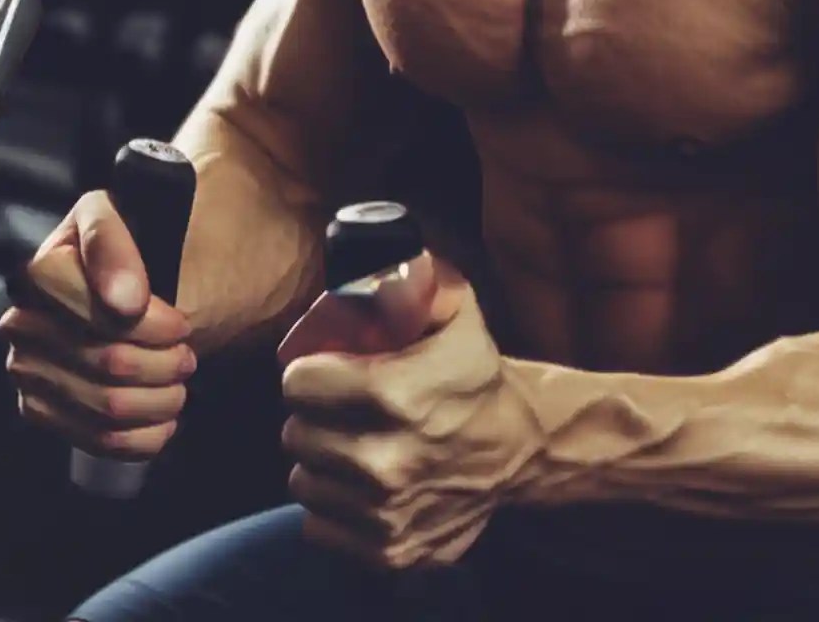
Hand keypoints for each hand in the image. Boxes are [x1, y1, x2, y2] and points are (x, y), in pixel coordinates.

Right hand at [0, 191, 195, 459]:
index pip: (72, 298)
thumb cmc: (156, 263)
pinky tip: (165, 419)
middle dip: (163, 362)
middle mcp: (23, 317)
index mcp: (47, 265)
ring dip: (162, 399)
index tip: (179, 325)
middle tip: (187, 355)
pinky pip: (96, 439)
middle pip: (103, 359)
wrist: (168, 305)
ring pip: (107, 403)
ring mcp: (27, 368)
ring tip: (180, 383)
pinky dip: (146, 436)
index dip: (140, 321)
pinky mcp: (41, 408)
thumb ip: (115, 245)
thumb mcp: (138, 225)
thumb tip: (121, 301)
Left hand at [281, 278, 540, 568]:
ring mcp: (387, 513)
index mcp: (399, 397)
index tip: (323, 373)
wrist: (522, 449)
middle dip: (310, 418)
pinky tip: (360, 488)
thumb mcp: (458, 313)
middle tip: (338, 410)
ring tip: (351, 446)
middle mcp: (388, 462)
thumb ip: (413, 279)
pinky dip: (333, 508)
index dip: (306, 374)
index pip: (299, 385)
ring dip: (320, 463)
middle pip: (296, 434)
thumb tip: (370, 266)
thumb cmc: (477, 378)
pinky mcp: (388, 551)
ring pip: (304, 482)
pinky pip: (320, 527)